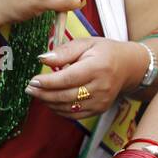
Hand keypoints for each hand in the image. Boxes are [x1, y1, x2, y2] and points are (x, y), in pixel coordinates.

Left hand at [25, 38, 149, 119]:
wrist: (128, 66)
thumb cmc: (104, 52)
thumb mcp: (86, 43)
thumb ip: (64, 51)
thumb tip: (43, 59)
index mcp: (98, 67)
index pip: (68, 78)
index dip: (48, 82)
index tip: (32, 81)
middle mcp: (101, 87)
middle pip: (66, 95)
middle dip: (44, 94)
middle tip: (29, 89)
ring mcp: (101, 101)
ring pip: (68, 107)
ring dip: (49, 102)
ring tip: (37, 94)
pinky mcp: (99, 110)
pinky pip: (74, 115)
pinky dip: (59, 109)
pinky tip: (50, 101)